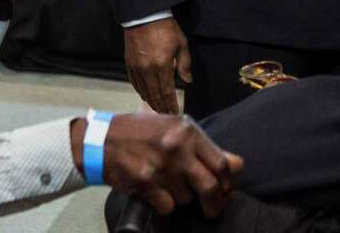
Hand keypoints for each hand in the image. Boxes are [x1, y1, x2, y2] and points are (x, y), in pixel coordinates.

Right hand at [70, 114, 242, 216]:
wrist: (101, 140)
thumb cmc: (140, 132)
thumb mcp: (173, 129)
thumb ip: (204, 147)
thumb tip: (238, 165)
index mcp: (188, 131)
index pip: (222, 163)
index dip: (227, 183)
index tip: (225, 191)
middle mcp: (178, 147)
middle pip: (210, 186)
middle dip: (215, 204)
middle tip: (212, 210)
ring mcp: (162, 166)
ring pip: (187, 198)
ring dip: (182, 199)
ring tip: (169, 187)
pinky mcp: (146, 182)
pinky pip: (168, 206)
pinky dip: (164, 205)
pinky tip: (155, 193)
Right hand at [125, 18, 190, 113]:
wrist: (144, 16)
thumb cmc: (166, 28)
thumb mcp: (181, 43)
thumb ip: (184, 64)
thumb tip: (188, 80)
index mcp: (162, 65)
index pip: (166, 91)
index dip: (170, 104)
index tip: (175, 112)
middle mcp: (147, 69)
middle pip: (154, 94)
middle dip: (161, 107)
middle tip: (166, 115)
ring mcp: (137, 67)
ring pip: (144, 90)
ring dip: (151, 101)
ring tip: (157, 109)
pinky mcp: (129, 63)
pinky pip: (135, 82)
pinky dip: (140, 91)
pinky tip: (145, 96)